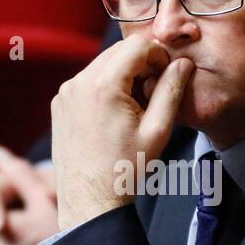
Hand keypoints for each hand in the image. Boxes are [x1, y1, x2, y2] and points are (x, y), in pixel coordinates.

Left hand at [50, 36, 194, 230]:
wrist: (90, 200)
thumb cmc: (125, 169)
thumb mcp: (158, 130)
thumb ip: (172, 90)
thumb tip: (184, 63)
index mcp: (103, 86)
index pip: (137, 45)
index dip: (158, 55)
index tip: (167, 76)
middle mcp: (78, 83)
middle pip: (118, 51)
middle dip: (141, 64)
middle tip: (154, 92)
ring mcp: (65, 93)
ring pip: (103, 64)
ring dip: (123, 75)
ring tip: (136, 106)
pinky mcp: (60, 103)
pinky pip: (88, 81)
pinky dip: (105, 87)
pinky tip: (116, 114)